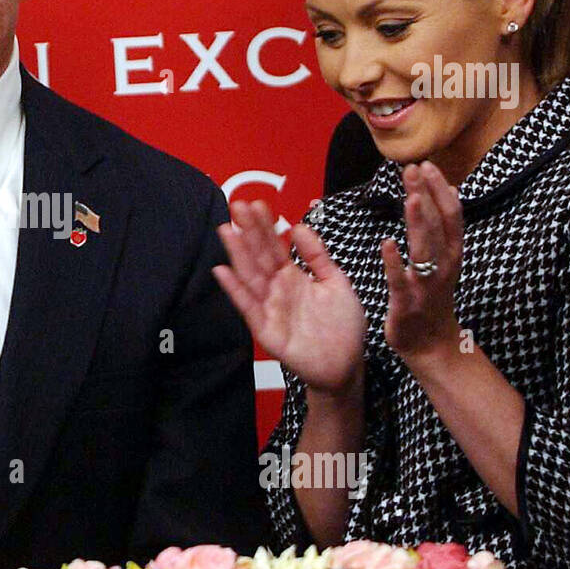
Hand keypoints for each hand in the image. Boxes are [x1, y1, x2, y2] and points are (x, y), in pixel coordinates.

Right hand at [214, 199, 365, 393]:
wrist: (347, 365)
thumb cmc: (343, 327)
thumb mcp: (336, 283)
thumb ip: (318, 256)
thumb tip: (299, 225)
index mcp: (294, 277)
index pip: (275, 246)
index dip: (266, 225)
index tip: (256, 204)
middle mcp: (278, 290)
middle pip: (259, 256)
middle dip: (248, 231)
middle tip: (237, 206)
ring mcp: (270, 308)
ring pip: (250, 276)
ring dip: (237, 253)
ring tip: (227, 230)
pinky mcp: (266, 330)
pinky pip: (248, 307)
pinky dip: (235, 290)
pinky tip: (223, 271)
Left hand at [381, 162, 462, 359]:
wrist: (432, 344)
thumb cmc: (433, 296)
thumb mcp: (444, 259)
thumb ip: (443, 227)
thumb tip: (448, 189)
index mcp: (452, 254)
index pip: (450, 214)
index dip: (440, 189)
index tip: (427, 165)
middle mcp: (444, 266)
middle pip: (438, 225)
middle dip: (427, 195)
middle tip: (414, 168)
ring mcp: (426, 285)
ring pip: (425, 250)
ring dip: (418, 222)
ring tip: (409, 196)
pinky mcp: (406, 303)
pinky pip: (400, 280)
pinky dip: (395, 262)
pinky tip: (386, 243)